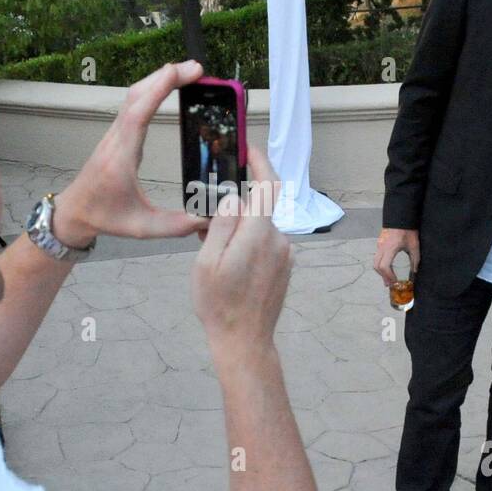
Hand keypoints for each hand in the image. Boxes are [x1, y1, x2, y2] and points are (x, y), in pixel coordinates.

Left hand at [55, 61, 210, 244]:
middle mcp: (116, 139)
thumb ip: (176, 225)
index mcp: (121, 158)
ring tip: (188, 71)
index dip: (158, 90)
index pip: (138, 115)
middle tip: (196, 68)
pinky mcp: (117, 133)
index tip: (180, 73)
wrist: (74, 212)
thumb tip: (208, 218)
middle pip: (136, 96)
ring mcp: (115, 133)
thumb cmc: (105, 217)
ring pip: (133, 95)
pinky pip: (133, 102)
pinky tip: (167, 84)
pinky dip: (152, 88)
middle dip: (165, 76)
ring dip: (158, 79)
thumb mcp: (142, 228)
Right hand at [191, 145, 290, 356]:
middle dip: (236, 206)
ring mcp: (284, 254)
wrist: (244, 341)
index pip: (266, 186)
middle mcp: (278, 240)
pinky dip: (249, 242)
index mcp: (258, 235)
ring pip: (260, 226)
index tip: (248, 149)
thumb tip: (234, 198)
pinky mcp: (284, 265)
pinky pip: (265, 242)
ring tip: (215, 252)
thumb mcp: (207, 263)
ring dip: (240, 229)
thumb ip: (222, 224)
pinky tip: (230, 263)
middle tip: (208, 221)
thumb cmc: (219, 305)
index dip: (260, 162)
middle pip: (259, 207)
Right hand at [373, 228, 418, 285]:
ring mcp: (379, 244)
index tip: (395, 282)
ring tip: (389, 278)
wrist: (401, 216)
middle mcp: (382, 247)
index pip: (384, 266)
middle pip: (377, 266)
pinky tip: (388, 268)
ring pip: (375, 262)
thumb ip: (415, 259)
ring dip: (381, 271)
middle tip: (390, 284)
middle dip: (383, 276)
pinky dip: (381, 265)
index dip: (389, 276)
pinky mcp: (380, 242)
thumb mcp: (414, 245)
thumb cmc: (408, 229)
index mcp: (390, 248)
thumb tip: (415, 271)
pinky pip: (377, 257)